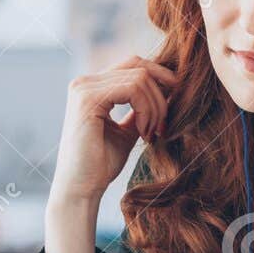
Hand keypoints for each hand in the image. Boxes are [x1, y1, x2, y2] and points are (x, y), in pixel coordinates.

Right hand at [48, 54, 178, 207]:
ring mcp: (84, 88)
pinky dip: (146, 110)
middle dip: (161, 94)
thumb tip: (166, 91)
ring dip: (155, 107)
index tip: (172, 106)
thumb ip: (139, 110)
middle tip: (163, 126)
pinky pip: (133, 89)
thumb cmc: (100, 165)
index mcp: (91, 87)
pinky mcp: (88, 99)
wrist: (81, 188)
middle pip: (139, 66)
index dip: (159, 78)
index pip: (133, 64)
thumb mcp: (126, 130)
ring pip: (140, 78)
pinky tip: (144, 132)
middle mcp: (84, 82)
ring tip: (152, 133)